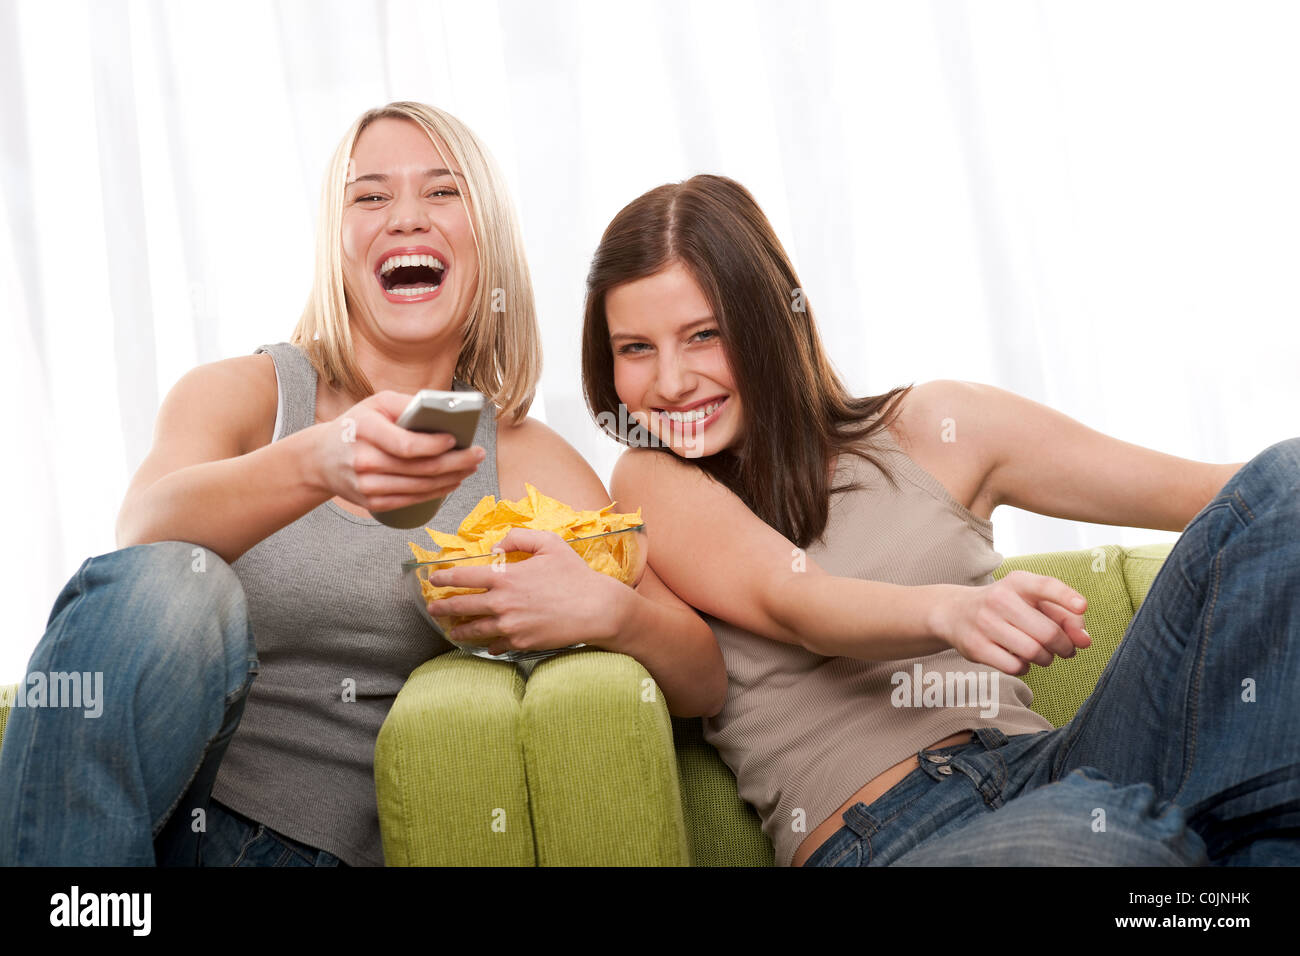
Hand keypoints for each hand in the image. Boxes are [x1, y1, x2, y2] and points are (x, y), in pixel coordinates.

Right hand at [307, 390, 485, 512]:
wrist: (320, 458)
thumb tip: (445, 409)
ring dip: (451, 479)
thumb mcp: (376, 404)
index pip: (405, 445)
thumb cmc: (356, 425)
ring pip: (419, 487)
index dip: (434, 446)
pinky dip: (436, 493)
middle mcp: (363, 461)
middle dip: (455, 462)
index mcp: (364, 430)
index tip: (456, 440)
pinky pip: (411, 500)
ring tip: (470, 467)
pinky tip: (453, 482)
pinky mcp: (371, 502)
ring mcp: (366, 486)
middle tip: (478, 455)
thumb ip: (407, 404)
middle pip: (419, 468)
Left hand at [425, 528, 629, 655]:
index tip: (433, 579)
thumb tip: (495, 545)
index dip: (443, 578)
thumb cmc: (574, 574)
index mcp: (505, 576)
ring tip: (452, 630)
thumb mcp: (549, 543)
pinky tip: (485, 644)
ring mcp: (509, 625)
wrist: (595, 609)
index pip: (463, 577)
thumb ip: (518, 537)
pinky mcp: (520, 643)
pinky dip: (487, 645)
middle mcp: (501, 602)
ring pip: (474, 630)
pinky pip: (495, 646)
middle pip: (461, 606)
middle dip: (442, 608)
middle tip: (432, 609)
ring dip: (459, 630)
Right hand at [928, 570, 1091, 676]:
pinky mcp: (976, 646)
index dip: (1066, 596)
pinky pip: (1015, 666)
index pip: (1045, 586)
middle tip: (1066, 650)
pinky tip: (1022, 660)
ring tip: (1044, 655)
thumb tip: (1084, 640)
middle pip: (1047, 632)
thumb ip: (1063, 615)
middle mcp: (999, 599)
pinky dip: (1026, 668)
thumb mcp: (1030, 600)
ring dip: (1046, 658)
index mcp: (1017, 582)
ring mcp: (985, 623)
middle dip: (1064, 646)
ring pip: (1033, 652)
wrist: (956, 612)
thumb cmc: (1006, 607)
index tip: (1082, 607)